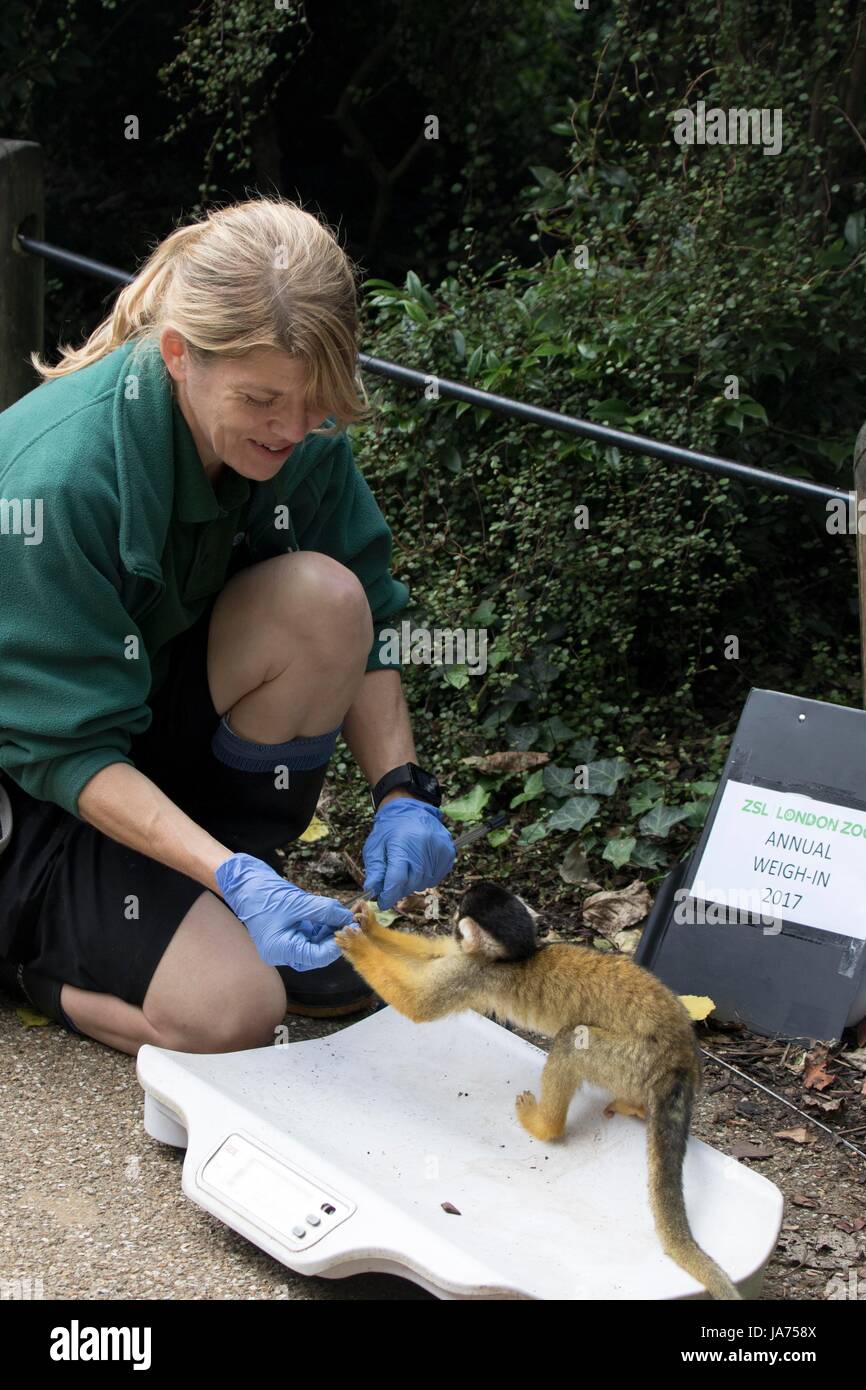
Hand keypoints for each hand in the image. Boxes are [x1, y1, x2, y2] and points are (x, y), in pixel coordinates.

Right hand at [215, 852, 354, 969]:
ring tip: (343, 914)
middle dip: (335, 935)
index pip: (316, 957)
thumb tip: (347, 917)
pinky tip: (332, 913)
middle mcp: (284, 952)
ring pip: (316, 942)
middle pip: (318, 952)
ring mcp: (286, 942)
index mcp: (281, 951)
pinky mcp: (289, 932)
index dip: (336, 944)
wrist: (245, 883)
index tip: (351, 928)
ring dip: (330, 929)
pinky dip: (322, 924)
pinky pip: (311, 933)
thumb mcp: (298, 903)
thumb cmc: (264, 895)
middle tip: (351, 920)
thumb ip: (324, 911)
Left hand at [362, 797, 454, 909]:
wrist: (410, 809)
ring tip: (406, 868)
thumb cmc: (389, 829)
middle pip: (411, 882)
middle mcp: (423, 846)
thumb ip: (375, 870)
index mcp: (402, 843)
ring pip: (424, 882)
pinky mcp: (448, 852)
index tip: (382, 902)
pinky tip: (418, 866)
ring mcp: (438, 849)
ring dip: (412, 882)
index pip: (397, 879)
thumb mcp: (375, 847)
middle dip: (399, 888)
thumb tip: (372, 891)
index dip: (388, 895)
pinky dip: (425, 878)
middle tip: (392, 883)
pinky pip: (436, 877)